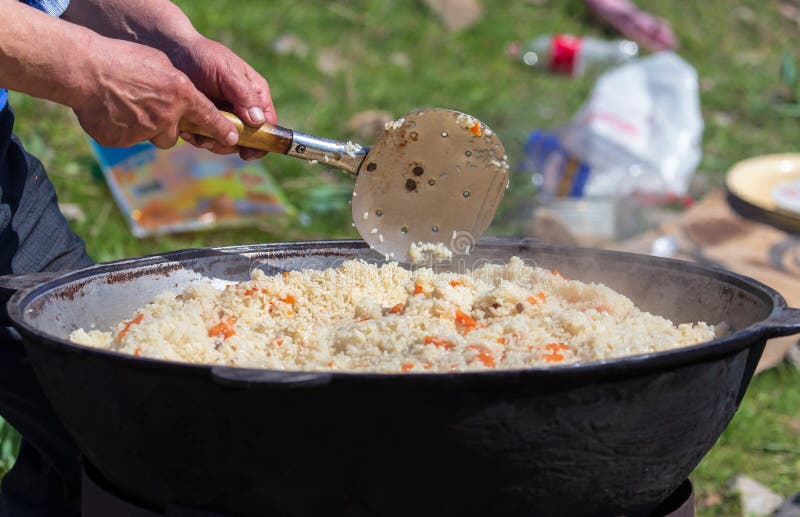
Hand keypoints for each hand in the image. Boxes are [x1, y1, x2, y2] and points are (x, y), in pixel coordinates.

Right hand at [71, 37, 238, 149]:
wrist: (84, 70)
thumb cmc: (122, 58)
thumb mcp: (159, 63)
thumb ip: (175, 85)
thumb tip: (183, 98)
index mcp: (180, 95)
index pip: (210, 118)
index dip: (222, 130)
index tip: (233, 139)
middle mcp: (166, 117)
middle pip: (174, 134)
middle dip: (165, 127)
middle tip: (148, 108)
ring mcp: (143, 132)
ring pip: (150, 137)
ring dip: (143, 128)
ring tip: (124, 106)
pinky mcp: (121, 141)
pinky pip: (125, 138)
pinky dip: (118, 128)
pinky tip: (107, 111)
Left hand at [171, 36, 277, 159]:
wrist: (172, 51)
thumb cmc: (204, 55)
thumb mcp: (227, 71)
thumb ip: (244, 95)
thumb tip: (259, 121)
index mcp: (256, 96)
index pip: (269, 126)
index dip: (262, 142)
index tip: (248, 152)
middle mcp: (243, 110)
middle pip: (247, 140)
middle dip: (230, 144)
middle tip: (211, 139)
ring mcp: (224, 117)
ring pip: (226, 142)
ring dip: (211, 141)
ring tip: (195, 132)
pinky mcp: (205, 121)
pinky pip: (207, 138)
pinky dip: (197, 138)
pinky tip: (185, 129)